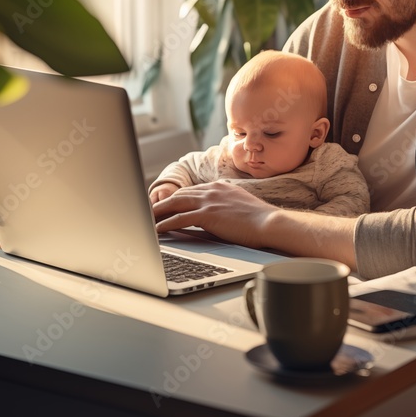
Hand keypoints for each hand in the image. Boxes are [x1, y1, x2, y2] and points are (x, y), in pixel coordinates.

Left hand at [151, 181, 274, 247]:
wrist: (270, 224)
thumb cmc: (258, 220)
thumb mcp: (238, 206)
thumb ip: (223, 206)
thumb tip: (213, 215)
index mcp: (218, 187)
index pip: (190, 191)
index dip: (175, 199)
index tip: (164, 204)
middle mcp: (211, 190)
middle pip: (179, 195)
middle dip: (162, 203)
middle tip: (148, 211)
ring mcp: (209, 201)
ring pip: (175, 204)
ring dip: (158, 212)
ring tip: (146, 220)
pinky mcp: (208, 214)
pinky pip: (180, 218)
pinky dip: (165, 224)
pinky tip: (157, 230)